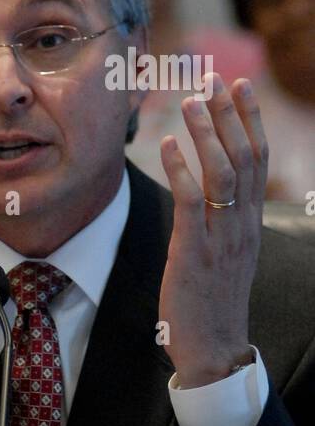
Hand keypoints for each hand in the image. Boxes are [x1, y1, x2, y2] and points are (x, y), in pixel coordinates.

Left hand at [158, 74, 266, 386]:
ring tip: (192, 100)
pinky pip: (193, 203)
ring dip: (207, 133)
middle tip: (214, 78)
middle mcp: (242, 223)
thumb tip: (217, 175)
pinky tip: (169, 144)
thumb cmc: (214, 294)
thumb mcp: (229, 247)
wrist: (214, 347)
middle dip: (230, 114)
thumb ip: (227, 212)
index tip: (239, 84)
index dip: (249, 119)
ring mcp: (221, 237)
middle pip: (244, 157)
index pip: (257, 159)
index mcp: (251, 220)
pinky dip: (182, 169)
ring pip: (222, 173)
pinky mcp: (195, 251)